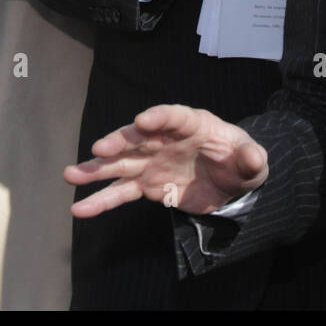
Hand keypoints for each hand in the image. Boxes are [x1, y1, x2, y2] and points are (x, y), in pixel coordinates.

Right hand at [65, 104, 267, 218]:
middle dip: (119, 142)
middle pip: (139, 138)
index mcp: (192, 124)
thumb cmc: (240, 161)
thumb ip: (251, 158)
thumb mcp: (252, 161)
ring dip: (96, 169)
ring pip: (121, 164)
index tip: (142, 121)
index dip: (158, 117)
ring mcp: (152, 162)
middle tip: (99, 149)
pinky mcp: (147, 185)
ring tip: (71, 175)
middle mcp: (165, 140)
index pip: (173, 117)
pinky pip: (121, 192)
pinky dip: (101, 200)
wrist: (230, 182)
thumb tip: (255, 157)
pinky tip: (80, 208)